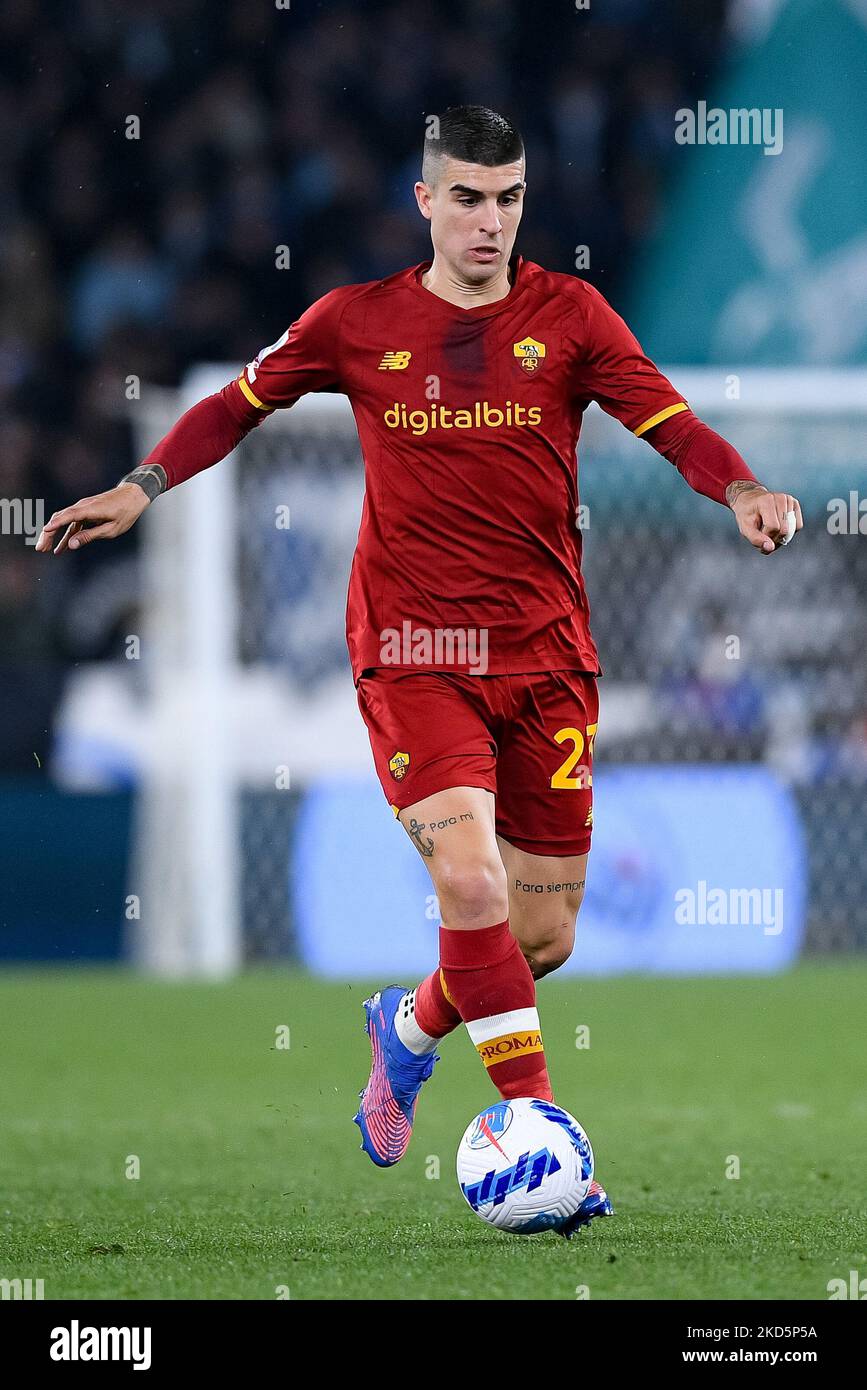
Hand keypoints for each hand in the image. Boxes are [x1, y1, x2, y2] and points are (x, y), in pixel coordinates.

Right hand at [35, 483, 151, 554]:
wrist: (133, 495)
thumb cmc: (125, 512)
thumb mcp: (111, 529)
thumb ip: (90, 536)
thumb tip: (71, 544)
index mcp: (90, 509)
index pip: (68, 516)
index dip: (56, 524)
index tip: (45, 531)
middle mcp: (83, 506)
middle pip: (60, 519)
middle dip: (48, 534)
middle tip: (40, 548)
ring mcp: (83, 508)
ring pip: (63, 521)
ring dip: (54, 535)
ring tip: (46, 549)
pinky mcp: (85, 512)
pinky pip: (72, 523)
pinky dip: (65, 534)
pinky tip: (62, 547)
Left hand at [726, 481, 803, 553]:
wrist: (749, 499)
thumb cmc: (746, 514)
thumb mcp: (745, 527)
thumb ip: (756, 539)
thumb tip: (771, 548)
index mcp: (767, 501)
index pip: (773, 527)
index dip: (766, 537)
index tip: (758, 536)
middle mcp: (780, 498)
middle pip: (784, 530)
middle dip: (774, 539)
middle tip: (764, 538)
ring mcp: (789, 500)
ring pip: (792, 530)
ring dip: (781, 537)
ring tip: (770, 532)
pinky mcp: (795, 504)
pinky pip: (798, 526)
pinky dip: (789, 531)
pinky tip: (778, 527)